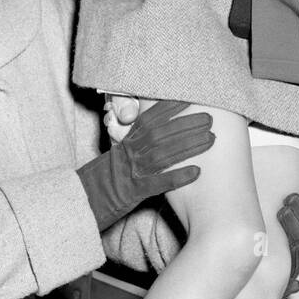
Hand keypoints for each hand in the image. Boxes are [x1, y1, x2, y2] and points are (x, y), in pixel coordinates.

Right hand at [78, 99, 213, 230]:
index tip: (189, 98)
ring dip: (189, 146)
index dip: (169, 107)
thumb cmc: (107, 175)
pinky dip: (178, 176)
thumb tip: (155, 126)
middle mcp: (129, 152)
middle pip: (161, 134)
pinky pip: (158, 183)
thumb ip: (136, 138)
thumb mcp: (120, 152)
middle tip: (210, 119)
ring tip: (211, 139)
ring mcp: (132, 171)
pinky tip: (197, 172)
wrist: (86, 199)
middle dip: (186, 125)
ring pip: (162, 154)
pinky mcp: (134, 191)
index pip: (149, 118)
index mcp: (127, 140)